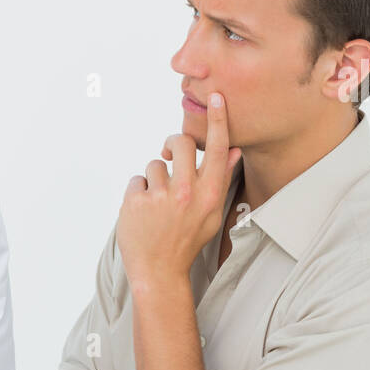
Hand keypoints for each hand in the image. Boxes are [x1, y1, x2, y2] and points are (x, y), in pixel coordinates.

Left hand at [116, 91, 241, 291]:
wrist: (159, 271)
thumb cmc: (186, 241)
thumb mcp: (211, 214)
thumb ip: (221, 180)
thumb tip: (233, 150)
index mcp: (209, 194)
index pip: (216, 149)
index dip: (218, 120)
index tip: (215, 98)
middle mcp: (187, 192)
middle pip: (179, 142)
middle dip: (172, 145)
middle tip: (170, 160)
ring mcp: (160, 196)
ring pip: (155, 162)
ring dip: (154, 178)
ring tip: (156, 203)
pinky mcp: (136, 201)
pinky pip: (137, 179)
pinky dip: (138, 193)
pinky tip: (143, 212)